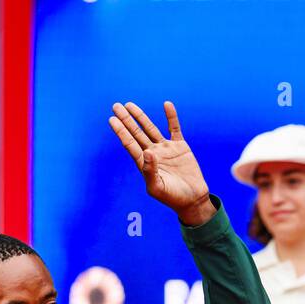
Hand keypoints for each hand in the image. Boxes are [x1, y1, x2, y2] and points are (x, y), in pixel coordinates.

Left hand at [109, 100, 213, 225]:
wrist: (192, 199)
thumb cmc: (172, 197)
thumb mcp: (157, 187)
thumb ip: (150, 171)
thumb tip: (147, 152)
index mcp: (144, 164)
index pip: (129, 144)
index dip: (120, 131)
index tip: (112, 119)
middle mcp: (152, 154)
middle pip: (136, 133)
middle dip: (126, 120)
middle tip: (116, 106)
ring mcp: (165, 149)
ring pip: (150, 128)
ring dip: (141, 117)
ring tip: (130, 105)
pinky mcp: (180, 147)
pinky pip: (174, 128)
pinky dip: (171, 116)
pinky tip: (166, 104)